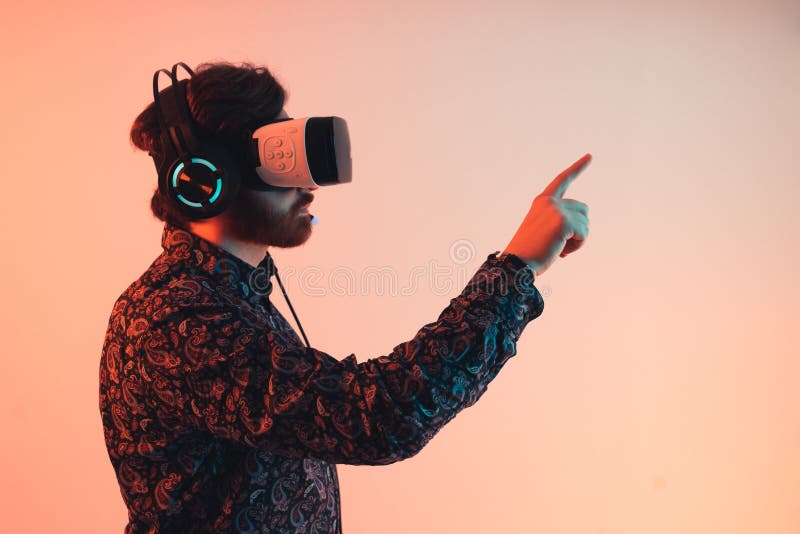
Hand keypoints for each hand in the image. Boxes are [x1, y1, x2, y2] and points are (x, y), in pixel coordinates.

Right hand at [503, 154, 591, 276]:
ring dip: (578, 240)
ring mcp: (556, 210)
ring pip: (585, 223)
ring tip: (559, 249)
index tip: (589, 156)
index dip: (577, 168)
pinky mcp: (563, 222)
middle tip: (560, 246)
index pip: (562, 180)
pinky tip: (562, 253)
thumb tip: (583, 224)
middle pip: (583, 209)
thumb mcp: (543, 231)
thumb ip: (560, 220)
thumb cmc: (529, 253)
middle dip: (578, 229)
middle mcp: (549, 202)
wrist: (516, 264)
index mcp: (542, 201)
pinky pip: (584, 233)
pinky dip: (578, 246)